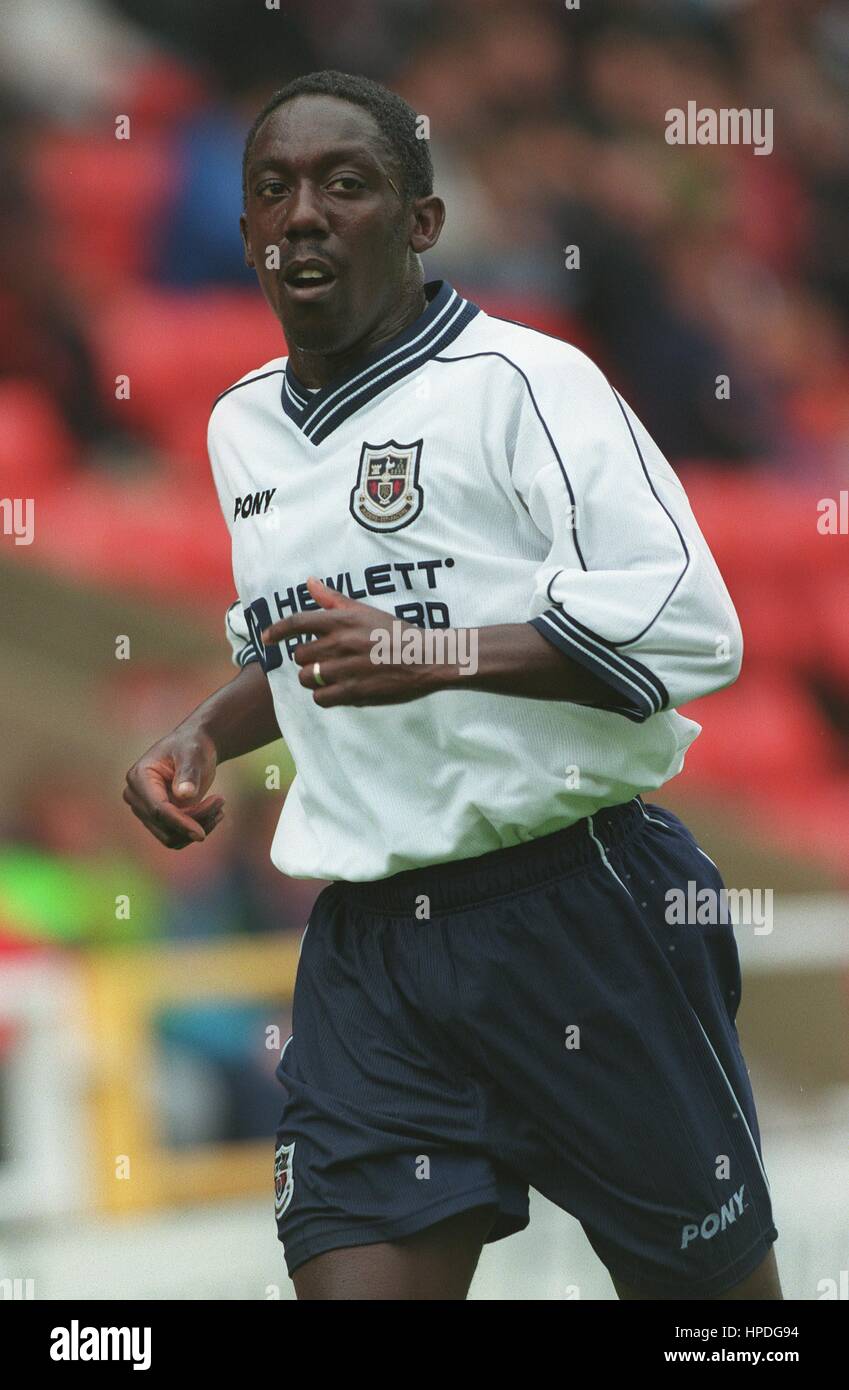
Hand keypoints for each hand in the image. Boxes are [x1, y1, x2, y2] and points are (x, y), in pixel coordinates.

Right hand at [123, 725, 223, 848]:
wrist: (193, 748)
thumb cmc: (192, 746)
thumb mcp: (192, 753)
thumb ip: (188, 772)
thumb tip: (184, 795)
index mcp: (139, 777)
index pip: (157, 809)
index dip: (179, 823)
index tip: (201, 834)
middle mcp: (136, 797)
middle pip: (164, 826)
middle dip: (195, 820)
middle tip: (220, 800)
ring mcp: (145, 811)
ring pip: (171, 837)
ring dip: (199, 827)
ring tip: (219, 805)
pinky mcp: (157, 821)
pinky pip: (177, 837)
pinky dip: (197, 829)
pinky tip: (214, 813)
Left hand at [261, 577, 437, 707]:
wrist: (426, 658)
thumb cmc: (396, 633)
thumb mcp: (365, 611)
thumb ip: (333, 599)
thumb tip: (309, 583)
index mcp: (342, 620)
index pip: (297, 622)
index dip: (276, 631)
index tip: (267, 638)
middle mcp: (341, 643)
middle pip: (300, 655)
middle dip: (306, 658)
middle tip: (323, 658)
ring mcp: (346, 669)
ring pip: (307, 677)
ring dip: (313, 678)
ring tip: (329, 675)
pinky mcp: (354, 692)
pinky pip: (321, 697)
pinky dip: (324, 695)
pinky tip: (336, 689)